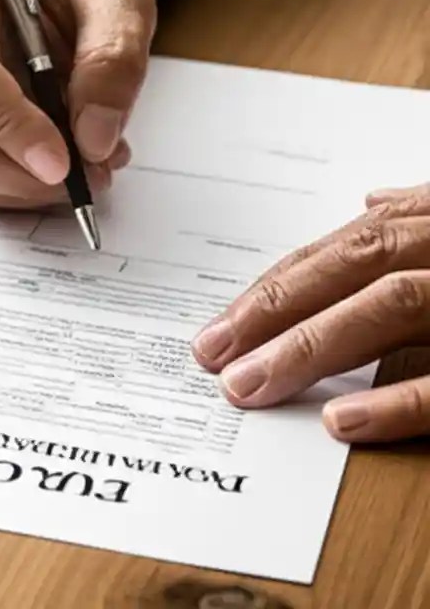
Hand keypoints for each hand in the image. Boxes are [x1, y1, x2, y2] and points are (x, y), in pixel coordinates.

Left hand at [192, 183, 429, 442]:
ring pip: (394, 303)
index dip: (281, 285)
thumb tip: (372, 201)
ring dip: (310, 345)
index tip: (223, 325)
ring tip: (248, 385)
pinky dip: (395, 401)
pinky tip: (338, 420)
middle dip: (275, 308)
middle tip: (212, 354)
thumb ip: (422, 221)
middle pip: (360, 266)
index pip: (354, 247)